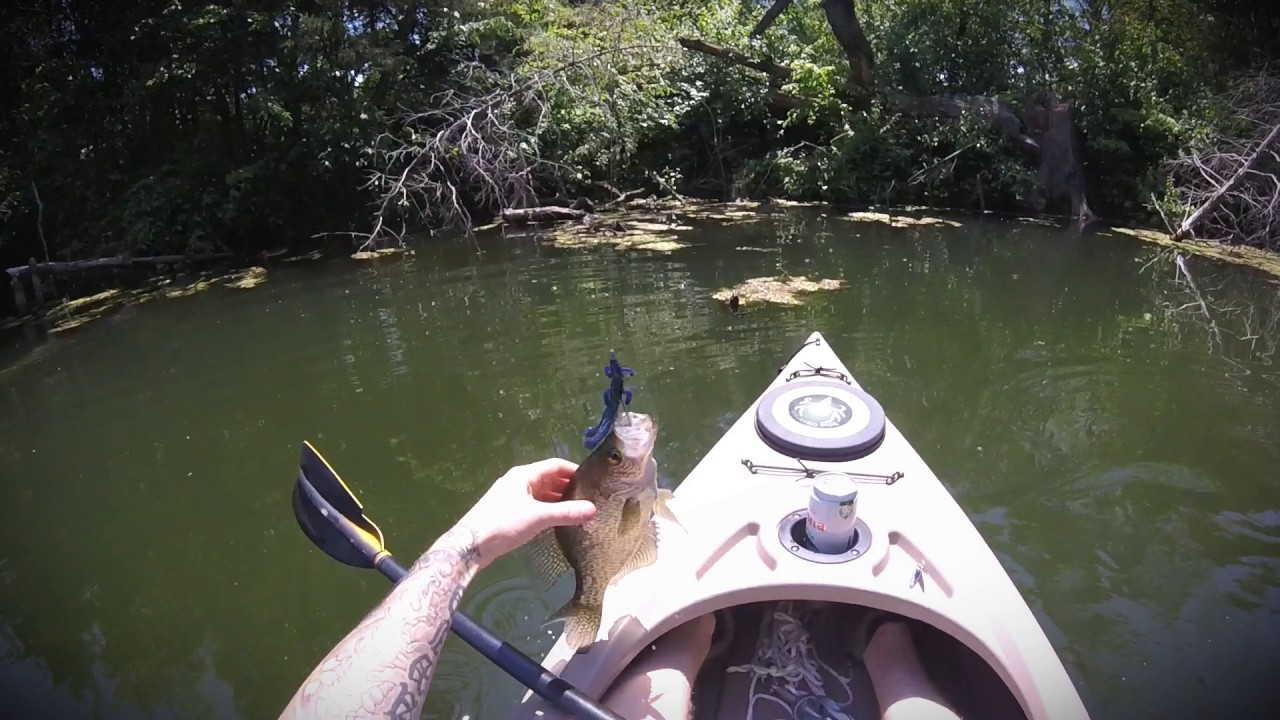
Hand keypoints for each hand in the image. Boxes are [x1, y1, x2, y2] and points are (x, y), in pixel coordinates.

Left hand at [456, 458, 596, 567]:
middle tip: (589, 497)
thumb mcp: (538, 517)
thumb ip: (566, 513)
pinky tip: (558, 520)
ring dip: (558, 500)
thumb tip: (593, 509)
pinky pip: (534, 505)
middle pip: (548, 479)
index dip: (574, 470)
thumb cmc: (504, 523)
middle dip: (568, 487)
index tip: (592, 480)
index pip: (555, 465)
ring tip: (578, 510)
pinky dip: (548, 509)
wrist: (471, 545)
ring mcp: (512, 497)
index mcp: (524, 475)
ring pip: (541, 494)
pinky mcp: (509, 512)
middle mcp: (518, 482)